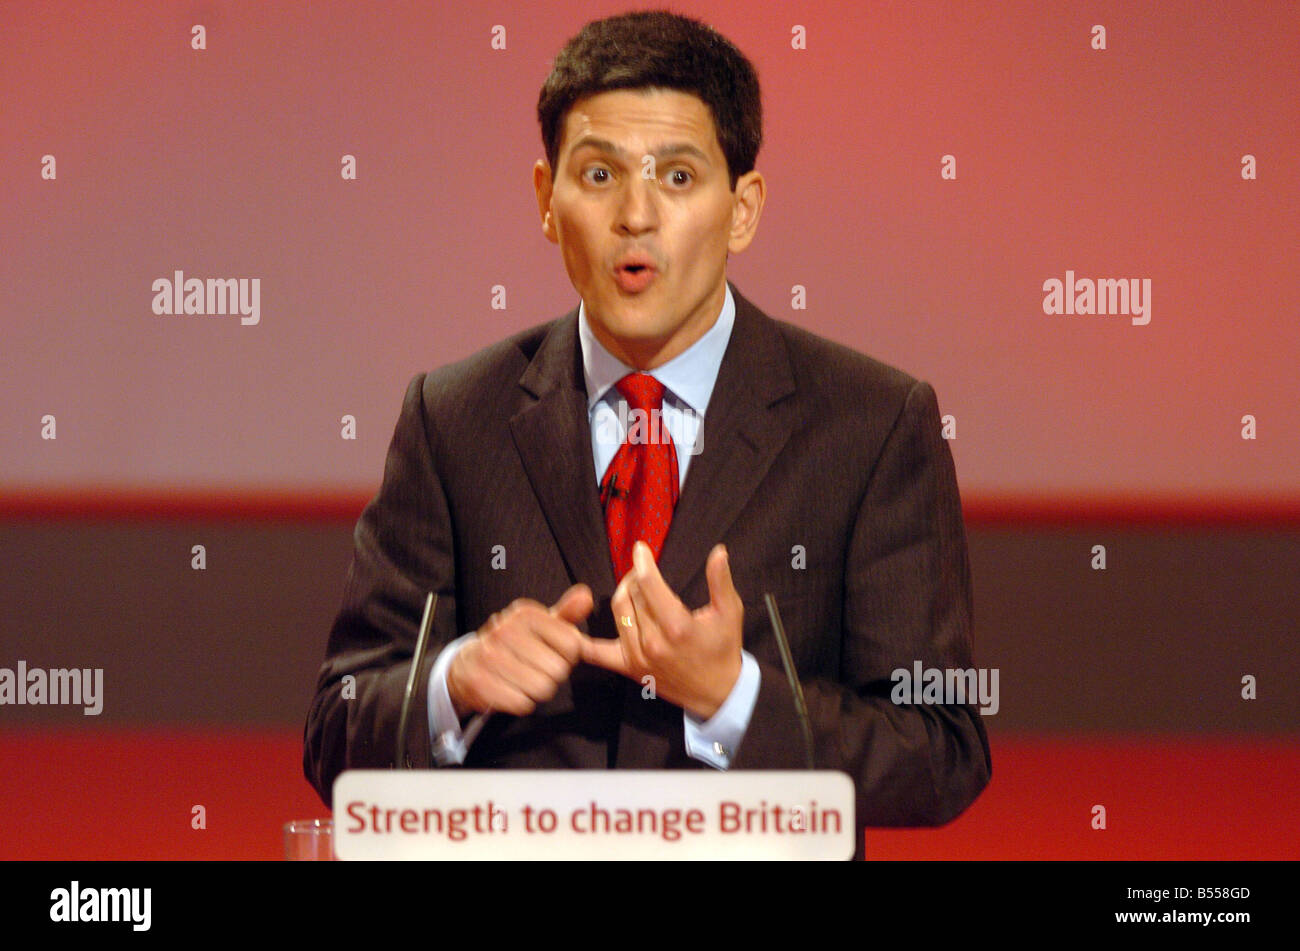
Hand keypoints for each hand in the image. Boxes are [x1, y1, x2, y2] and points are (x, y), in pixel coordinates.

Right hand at [447, 584, 593, 717]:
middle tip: (536, 668)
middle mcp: (505, 630)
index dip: (568, 656)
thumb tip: (586, 596)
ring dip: (537, 689)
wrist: (469, 663)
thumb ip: (567, 613)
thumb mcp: (541, 625)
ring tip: (524, 679)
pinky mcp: (480, 682)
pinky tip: (511, 689)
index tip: (554, 653)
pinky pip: (521, 703)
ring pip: (541, 688)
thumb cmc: (515, 644)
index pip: (572, 644)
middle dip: (553, 675)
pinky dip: (521, 702)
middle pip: (558, 669)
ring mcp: (490, 656)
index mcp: (525, 614)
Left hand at [582, 541, 743, 719]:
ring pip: (618, 613)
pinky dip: (581, 640)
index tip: (640, 549)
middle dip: (636, 577)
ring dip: (623, 594)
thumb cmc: (724, 649)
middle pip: (632, 596)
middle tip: (643, 570)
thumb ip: (720, 581)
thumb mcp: (729, 613)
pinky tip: (570, 625)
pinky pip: (596, 652)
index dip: (643, 563)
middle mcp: (654, 642)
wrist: (717, 693)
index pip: (649, 585)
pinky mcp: (628, 668)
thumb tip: (718, 551)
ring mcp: (638, 657)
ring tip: (633, 587)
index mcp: (677, 626)